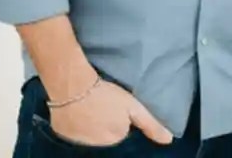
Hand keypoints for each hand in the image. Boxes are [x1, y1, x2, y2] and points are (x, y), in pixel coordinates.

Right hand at [49, 79, 172, 146]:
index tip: (117, 105)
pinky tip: (77, 110)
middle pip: (106, 133)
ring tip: (90, 105)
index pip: (122, 131)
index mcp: (116, 137)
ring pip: (89, 133)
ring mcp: (78, 140)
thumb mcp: (134, 106)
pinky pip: (72, 130)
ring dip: (91, 123)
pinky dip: (74, 123)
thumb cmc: (106, 94)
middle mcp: (97, 144)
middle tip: (104, 103)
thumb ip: (151, 124)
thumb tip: (168, 140)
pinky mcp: (62, 133)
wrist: (73, 86)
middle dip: (107, 122)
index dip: (121, 116)